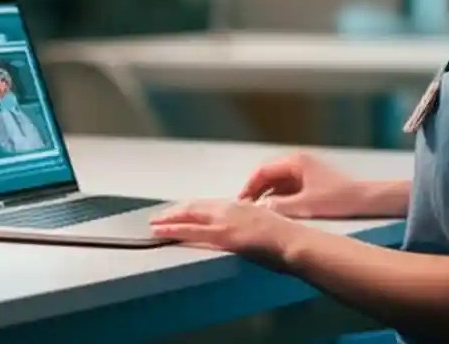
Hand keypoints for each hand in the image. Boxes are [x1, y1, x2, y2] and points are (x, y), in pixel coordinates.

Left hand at [149, 199, 307, 270]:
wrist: (294, 242)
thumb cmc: (288, 238)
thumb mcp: (270, 224)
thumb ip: (254, 224)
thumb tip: (247, 232)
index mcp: (242, 206)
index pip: (210, 205)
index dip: (192, 208)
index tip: (182, 211)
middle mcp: (230, 208)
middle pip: (195, 207)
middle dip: (176, 211)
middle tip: (160, 215)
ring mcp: (224, 221)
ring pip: (188, 216)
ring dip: (169, 219)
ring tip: (154, 223)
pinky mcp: (220, 235)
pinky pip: (189, 231)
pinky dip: (172, 230)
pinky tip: (159, 231)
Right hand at [237, 152, 366, 218]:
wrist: (366, 200)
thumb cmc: (338, 199)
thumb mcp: (306, 206)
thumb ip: (280, 208)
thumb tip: (257, 211)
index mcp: (296, 162)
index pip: (262, 171)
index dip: (249, 188)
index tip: (240, 204)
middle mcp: (299, 162)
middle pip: (269, 176)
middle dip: (256, 193)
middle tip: (246, 211)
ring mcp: (305, 171)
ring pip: (278, 183)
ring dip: (267, 197)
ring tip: (258, 215)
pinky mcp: (311, 182)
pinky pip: (288, 189)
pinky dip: (279, 199)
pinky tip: (276, 214)